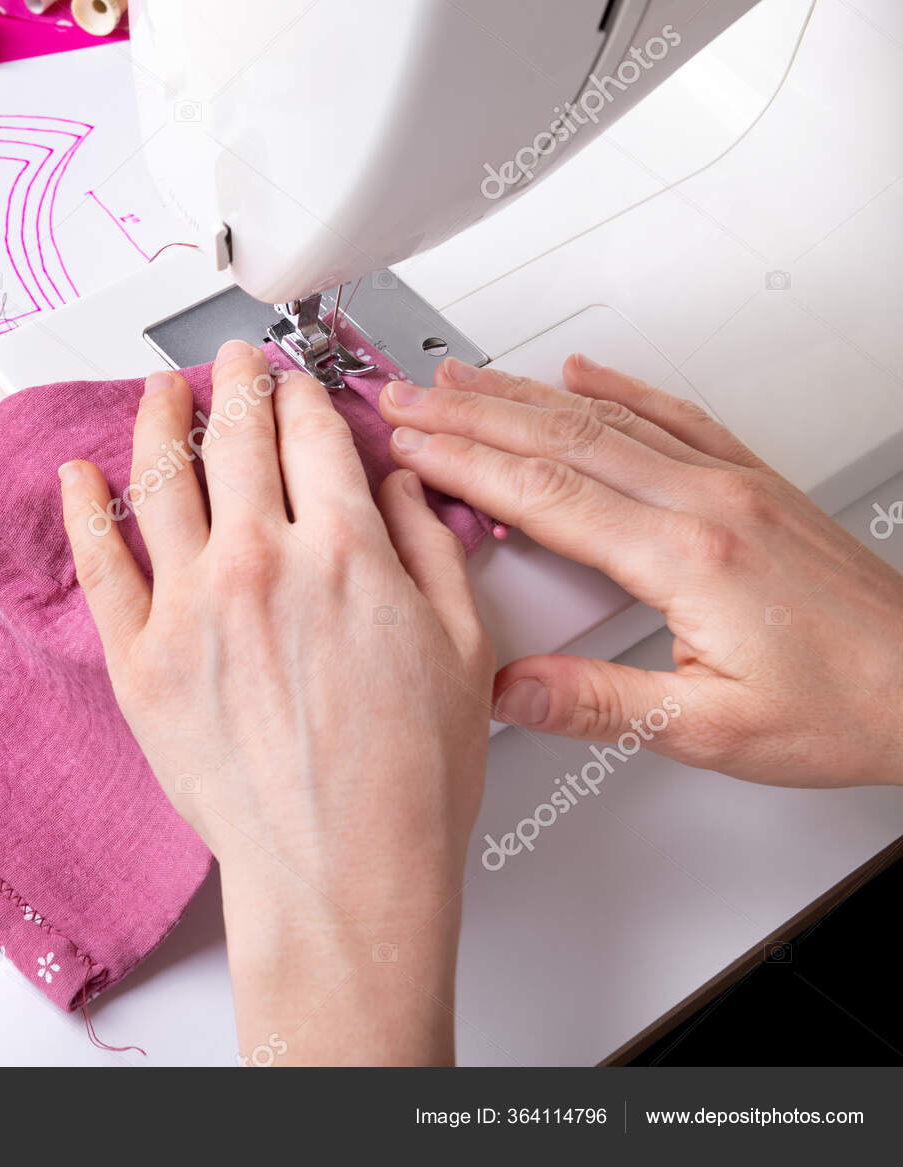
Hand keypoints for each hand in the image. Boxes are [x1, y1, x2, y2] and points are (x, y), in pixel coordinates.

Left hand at [59, 339, 494, 1063]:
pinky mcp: (138, 659)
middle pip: (236, 439)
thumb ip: (429, 547)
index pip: (311, 434)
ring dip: (158, 418)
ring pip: (160, 479)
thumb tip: (398, 487)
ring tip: (160, 390)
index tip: (295, 382)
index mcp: (342, 549)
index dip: (303, 394)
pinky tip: (79, 476)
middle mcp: (257, 562)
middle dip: (238, 384)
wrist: (341, 869)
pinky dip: (84, 510)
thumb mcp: (460, 646)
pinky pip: (100, 564)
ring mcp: (187, 607)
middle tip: (234, 362)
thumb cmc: (407, 781)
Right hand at [379, 354, 902, 787]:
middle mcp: (709, 503)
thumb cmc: (847, 708)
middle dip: (472, 414)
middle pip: (563, 437)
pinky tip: (585, 372)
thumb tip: (507, 689)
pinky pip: (675, 418)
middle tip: (408, 396)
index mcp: (688, 558)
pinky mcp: (756, 485)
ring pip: (610, 417)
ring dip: (525, 394)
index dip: (464, 464)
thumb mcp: (713, 731)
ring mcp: (734, 485)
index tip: (408, 444)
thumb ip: (599, 707)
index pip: (546, 493)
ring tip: (464, 380)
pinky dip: (620, 389)